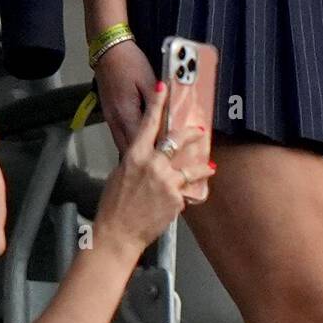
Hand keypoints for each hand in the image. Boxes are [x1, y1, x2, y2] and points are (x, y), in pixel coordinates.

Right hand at [93, 37, 158, 155]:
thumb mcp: (148, 80)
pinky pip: (119, 136)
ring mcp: (110, 118)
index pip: (142, 141)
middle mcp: (115, 120)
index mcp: (126, 113)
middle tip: (162, 164)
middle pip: (130, 149)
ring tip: (152, 160)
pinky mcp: (109, 114)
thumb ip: (158, 103)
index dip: (155, 151)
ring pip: (122, 145)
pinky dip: (130, 143)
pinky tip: (141, 145)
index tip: (170, 158)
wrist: (108, 49)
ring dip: (136, 153)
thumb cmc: (129, 62)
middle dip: (144, 159)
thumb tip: (169, 120)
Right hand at [94, 82, 214, 252]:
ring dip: (202, 165)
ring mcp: (167, 180)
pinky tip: (189, 195)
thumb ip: (135, 161)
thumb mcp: (119, 175)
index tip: (163, 88)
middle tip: (199, 130)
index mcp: (135, 155)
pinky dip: (187, 192)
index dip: (157, 103)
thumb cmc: (113, 207)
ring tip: (209, 165)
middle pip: (177, 140)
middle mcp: (153, 164)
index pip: (148, 122)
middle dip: (191, 133)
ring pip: (191, 167)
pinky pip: (186, 190)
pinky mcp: (176, 197)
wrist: (118, 234)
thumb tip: (144, 155)